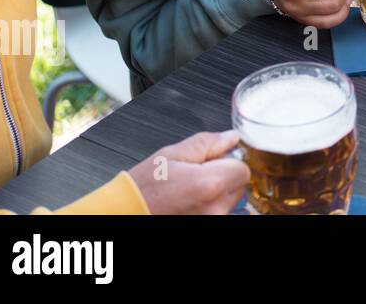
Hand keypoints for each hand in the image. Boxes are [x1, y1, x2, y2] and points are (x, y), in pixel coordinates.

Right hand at [128, 130, 248, 214]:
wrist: (123, 214)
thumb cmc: (142, 189)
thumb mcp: (171, 154)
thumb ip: (206, 143)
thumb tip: (230, 137)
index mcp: (210, 184)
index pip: (242, 168)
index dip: (227, 161)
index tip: (211, 162)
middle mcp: (216, 208)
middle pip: (238, 185)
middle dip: (223, 176)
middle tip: (196, 176)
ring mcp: (213, 221)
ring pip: (230, 201)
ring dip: (217, 194)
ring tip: (190, 191)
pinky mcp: (208, 228)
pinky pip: (220, 213)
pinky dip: (210, 207)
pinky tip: (190, 203)